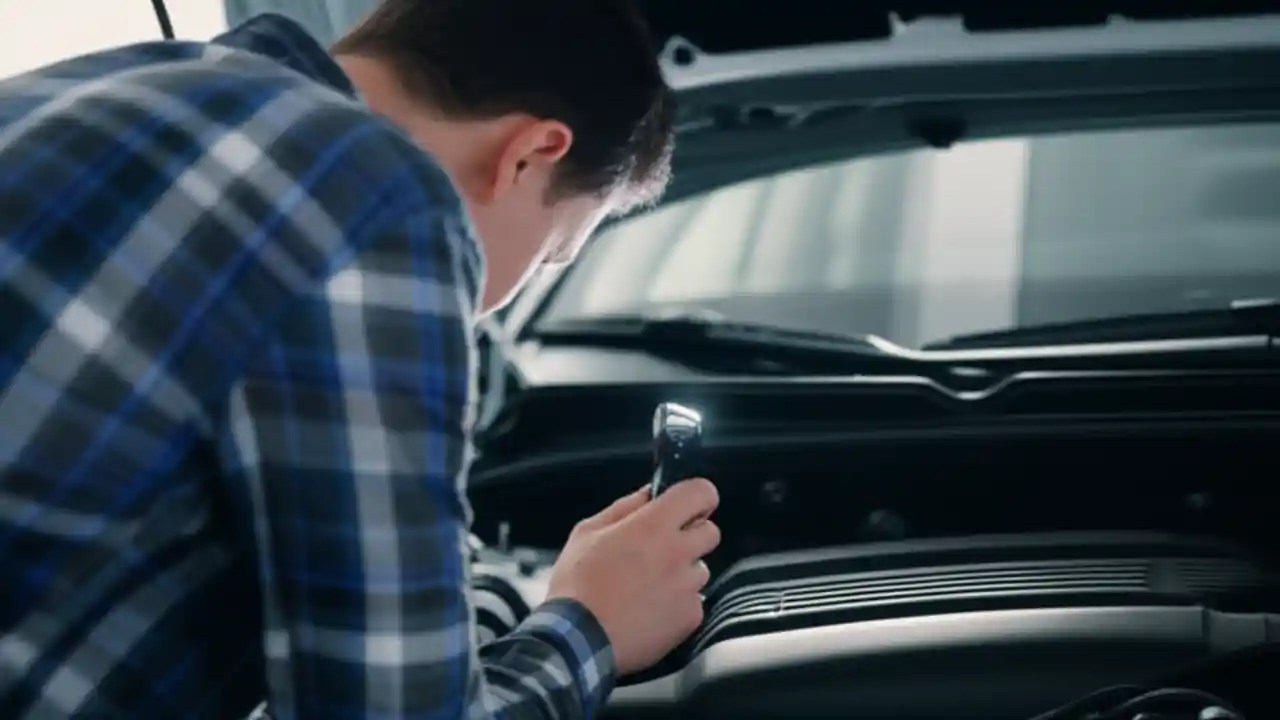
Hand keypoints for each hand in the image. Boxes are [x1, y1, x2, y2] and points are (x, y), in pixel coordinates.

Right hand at [545, 478, 720, 675]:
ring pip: (700, 570)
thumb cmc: (577, 586)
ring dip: (682, 573)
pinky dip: (678, 604)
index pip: (701, 493)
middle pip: (710, 532)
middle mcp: (678, 552)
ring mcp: (687, 586)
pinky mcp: (690, 616)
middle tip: (663, 549)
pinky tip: (650, 610)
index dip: (698, 497)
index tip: (689, 506)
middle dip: (691, 536)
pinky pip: (694, 601)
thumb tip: (649, 493)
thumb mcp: (587, 533)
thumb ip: (624, 508)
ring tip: (648, 587)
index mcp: (653, 525)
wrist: (578, 642)